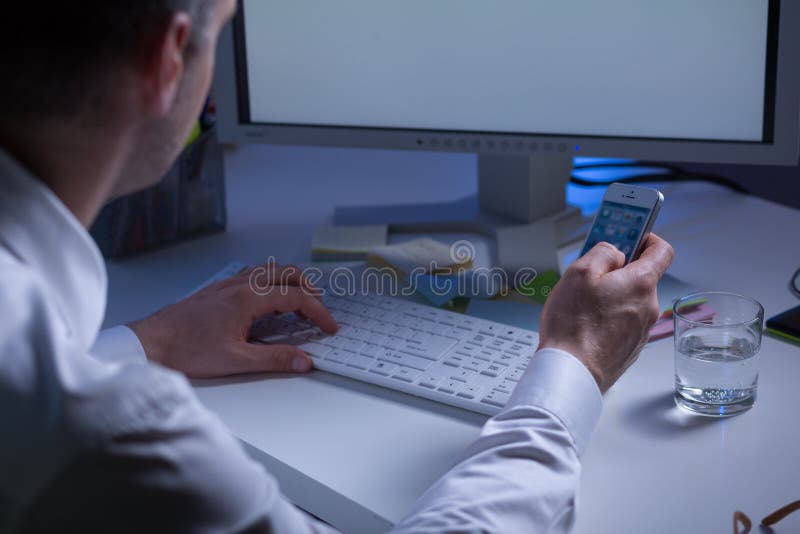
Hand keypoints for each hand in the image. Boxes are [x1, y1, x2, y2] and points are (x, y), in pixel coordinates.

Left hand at [128, 264, 337, 377]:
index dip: (319, 311)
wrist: (149, 342)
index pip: (296, 296)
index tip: (329, 326)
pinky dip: (271, 282)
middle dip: (309, 289)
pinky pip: (253, 275)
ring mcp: (227, 284)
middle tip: (319, 310)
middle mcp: (239, 285)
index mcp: (248, 298)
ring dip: (290, 282)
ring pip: (269, 270)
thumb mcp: (234, 361)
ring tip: (300, 302)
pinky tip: (267, 300)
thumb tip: (303, 361)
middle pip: (286, 273)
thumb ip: (273, 359)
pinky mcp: (217, 289)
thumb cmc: (185, 350)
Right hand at [537, 234, 673, 392]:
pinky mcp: (630, 347)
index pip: (662, 250)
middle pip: (641, 277)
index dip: (646, 238)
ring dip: (612, 295)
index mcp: (640, 283)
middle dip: (619, 270)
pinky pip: (623, 322)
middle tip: (592, 272)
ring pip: (630, 300)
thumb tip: (615, 252)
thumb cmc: (573, 325)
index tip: (631, 235)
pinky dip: (609, 317)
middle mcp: (648, 306)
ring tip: (583, 302)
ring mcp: (641, 329)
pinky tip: (586, 323)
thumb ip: (602, 252)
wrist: (572, 372)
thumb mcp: (579, 272)